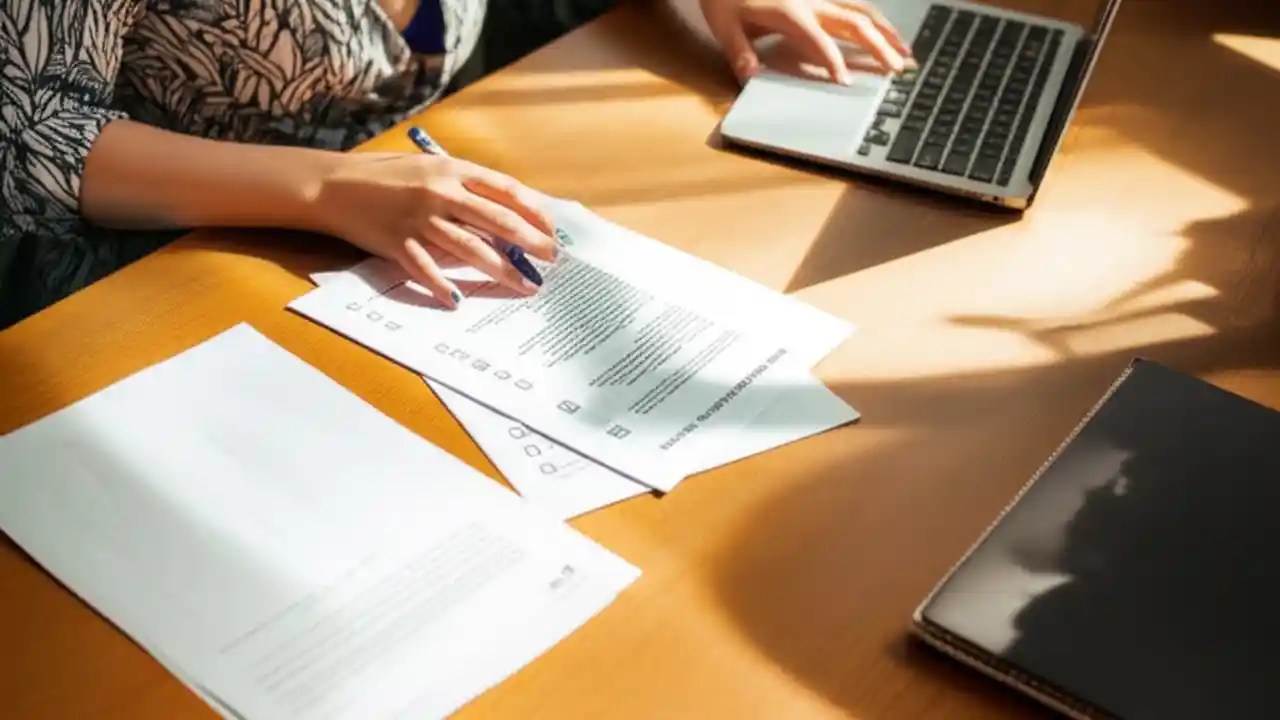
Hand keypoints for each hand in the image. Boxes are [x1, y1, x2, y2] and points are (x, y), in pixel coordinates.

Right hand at [314, 153, 556, 308]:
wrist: (334, 185)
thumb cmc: (387, 176)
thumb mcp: (430, 168)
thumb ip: (466, 185)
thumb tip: (509, 210)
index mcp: (452, 169)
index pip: (506, 190)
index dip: (535, 211)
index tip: (552, 230)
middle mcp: (439, 192)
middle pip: (497, 220)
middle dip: (531, 243)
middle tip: (551, 262)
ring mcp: (418, 219)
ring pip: (471, 248)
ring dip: (503, 270)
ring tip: (525, 285)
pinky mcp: (397, 243)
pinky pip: (426, 269)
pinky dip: (443, 286)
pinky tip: (459, 300)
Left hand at [699, 0, 912, 84]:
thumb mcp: (724, 25)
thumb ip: (739, 51)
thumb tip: (750, 76)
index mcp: (789, 11)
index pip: (817, 37)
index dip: (831, 59)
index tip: (844, 81)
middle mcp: (811, 1)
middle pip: (853, 21)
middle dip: (877, 45)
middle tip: (897, 69)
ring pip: (861, 11)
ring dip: (885, 31)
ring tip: (906, 52)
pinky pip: (854, 5)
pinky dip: (874, 20)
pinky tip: (885, 33)